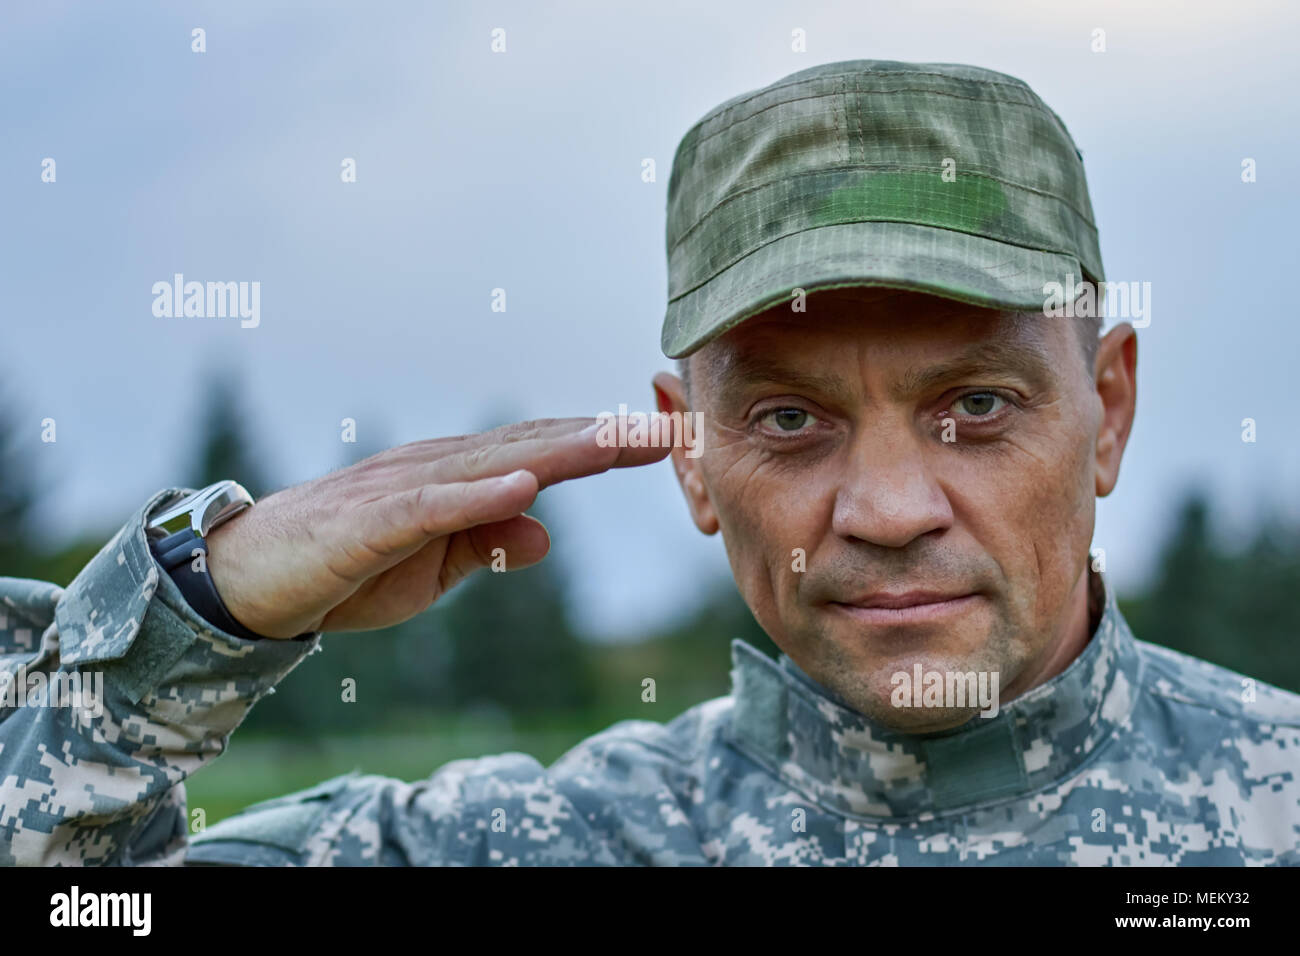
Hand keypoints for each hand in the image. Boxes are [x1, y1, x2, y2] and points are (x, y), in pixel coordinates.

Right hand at [203, 415, 673, 637]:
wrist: (250, 578)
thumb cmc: (345, 567)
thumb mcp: (434, 567)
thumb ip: (487, 541)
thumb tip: (546, 532)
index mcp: (459, 477)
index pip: (544, 452)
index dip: (605, 445)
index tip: (668, 441)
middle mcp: (438, 468)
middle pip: (533, 445)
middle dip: (604, 438)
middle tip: (673, 428)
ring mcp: (403, 490)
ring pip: (493, 462)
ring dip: (559, 452)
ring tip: (620, 442)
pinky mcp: (368, 523)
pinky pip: (430, 508)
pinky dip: (478, 496)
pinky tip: (526, 485)